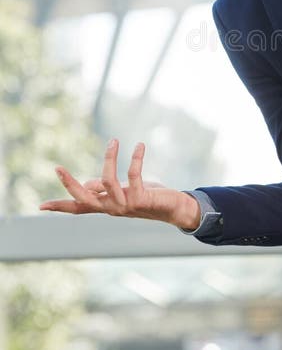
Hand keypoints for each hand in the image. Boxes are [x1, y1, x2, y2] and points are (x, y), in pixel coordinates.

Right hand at [39, 139, 200, 229]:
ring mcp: (125, 205)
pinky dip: (135, 158)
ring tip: (114, 141)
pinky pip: (133, 175)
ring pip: (108, 181)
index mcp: (105, 206)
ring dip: (110, 158)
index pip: (77, 208)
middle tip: (57, 168)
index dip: (60, 206)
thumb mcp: (122, 191)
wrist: (173, 209)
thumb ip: (104, 189)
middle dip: (69, 184)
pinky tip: (140, 145)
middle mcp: (112, 208)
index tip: (40, 207)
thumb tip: (87, 185)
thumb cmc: (146, 197)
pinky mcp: (141, 199)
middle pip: (84, 199)